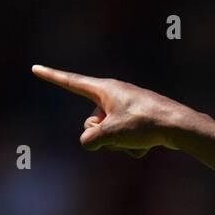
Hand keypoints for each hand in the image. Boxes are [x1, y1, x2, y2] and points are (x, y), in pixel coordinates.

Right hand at [31, 64, 188, 156]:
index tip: (36, 69)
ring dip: (120, 143)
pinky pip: (127, 139)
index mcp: (103, 89)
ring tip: (137, 139)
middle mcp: (114, 95)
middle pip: (92, 121)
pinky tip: (147, 145)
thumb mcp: (110, 133)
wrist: (179, 126)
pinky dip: (134, 146)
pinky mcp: (140, 121)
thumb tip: (90, 142)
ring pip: (110, 134)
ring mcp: (128, 108)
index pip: (70, 82)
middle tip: (120, 134)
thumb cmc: (144, 124)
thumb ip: (90, 139)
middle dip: (101, 134)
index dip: (52, 77)